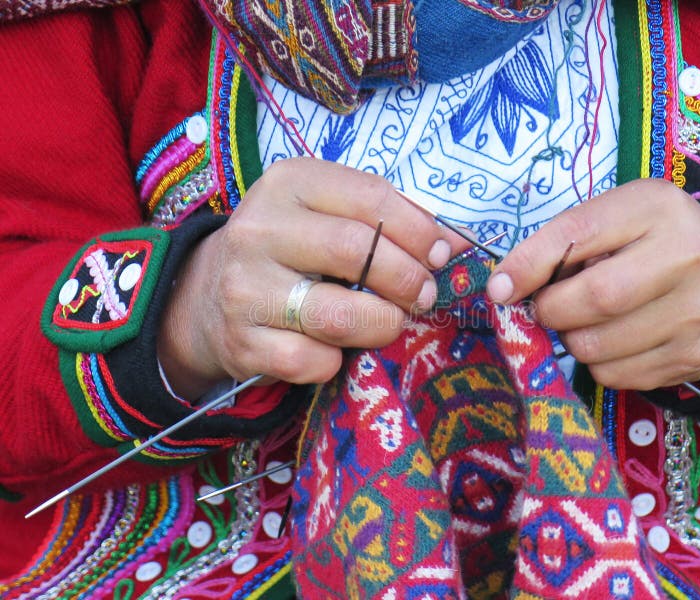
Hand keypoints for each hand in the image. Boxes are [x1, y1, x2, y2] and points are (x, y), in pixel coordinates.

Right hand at [158, 158, 467, 398]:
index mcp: (289, 184)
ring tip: (390, 321)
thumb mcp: (328, 214)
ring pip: (339, 316)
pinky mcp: (243, 342)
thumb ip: (388, 220)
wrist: (208, 295)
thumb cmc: (291, 249)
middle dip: (408, 280)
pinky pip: (313, 361)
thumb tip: (456, 242)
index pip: (371, 199)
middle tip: (424, 295)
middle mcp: (259, 230)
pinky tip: (335, 348)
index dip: (420, 230)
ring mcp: (245, 288)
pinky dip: (338, 361)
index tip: (441, 254)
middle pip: (358, 253)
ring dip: (382, 324)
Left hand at [487, 179, 699, 389]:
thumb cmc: (649, 241)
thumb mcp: (610, 220)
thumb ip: (558, 244)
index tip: (500, 288)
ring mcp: (696, 313)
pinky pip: (616, 376)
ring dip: (572, 340)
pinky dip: (598, 363)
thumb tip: (502, 289)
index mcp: (656, 209)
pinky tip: (614, 340)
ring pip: (598, 347)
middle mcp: (688, 258)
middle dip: (552, 310)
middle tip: (549, 306)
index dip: (529, 264)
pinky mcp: (693, 356)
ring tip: (586, 320)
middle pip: (594, 299)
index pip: (578, 234)